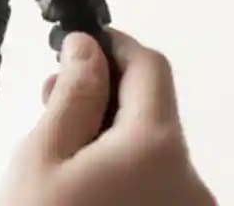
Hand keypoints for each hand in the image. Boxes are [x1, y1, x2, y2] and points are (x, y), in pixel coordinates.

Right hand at [0, 29, 216, 205]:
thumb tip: (87, 47)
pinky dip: (124, 178)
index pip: (151, 66)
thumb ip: (72, 93)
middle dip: (105, 98)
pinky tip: (82, 193)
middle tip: (53, 100)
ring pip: (154, 155)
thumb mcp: (43, 157)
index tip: (82, 43)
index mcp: (157, 148)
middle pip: (154, 113)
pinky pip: (157, 191)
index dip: (114, 46)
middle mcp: (190, 181)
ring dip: (112, 142)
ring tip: (59, 160)